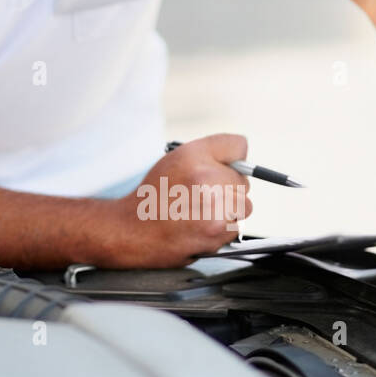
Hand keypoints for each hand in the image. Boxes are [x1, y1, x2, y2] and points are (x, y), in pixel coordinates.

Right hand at [100, 133, 252, 267]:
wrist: (131, 231)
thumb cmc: (153, 197)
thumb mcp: (175, 161)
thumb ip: (210, 155)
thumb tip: (242, 164)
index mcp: (194, 154)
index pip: (238, 145)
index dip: (230, 160)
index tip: (221, 169)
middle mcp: (205, 175)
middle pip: (243, 181)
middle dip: (228, 190)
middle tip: (200, 198)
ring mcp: (213, 204)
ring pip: (244, 206)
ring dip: (228, 212)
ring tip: (199, 215)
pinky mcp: (217, 229)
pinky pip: (236, 227)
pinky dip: (221, 231)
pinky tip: (198, 229)